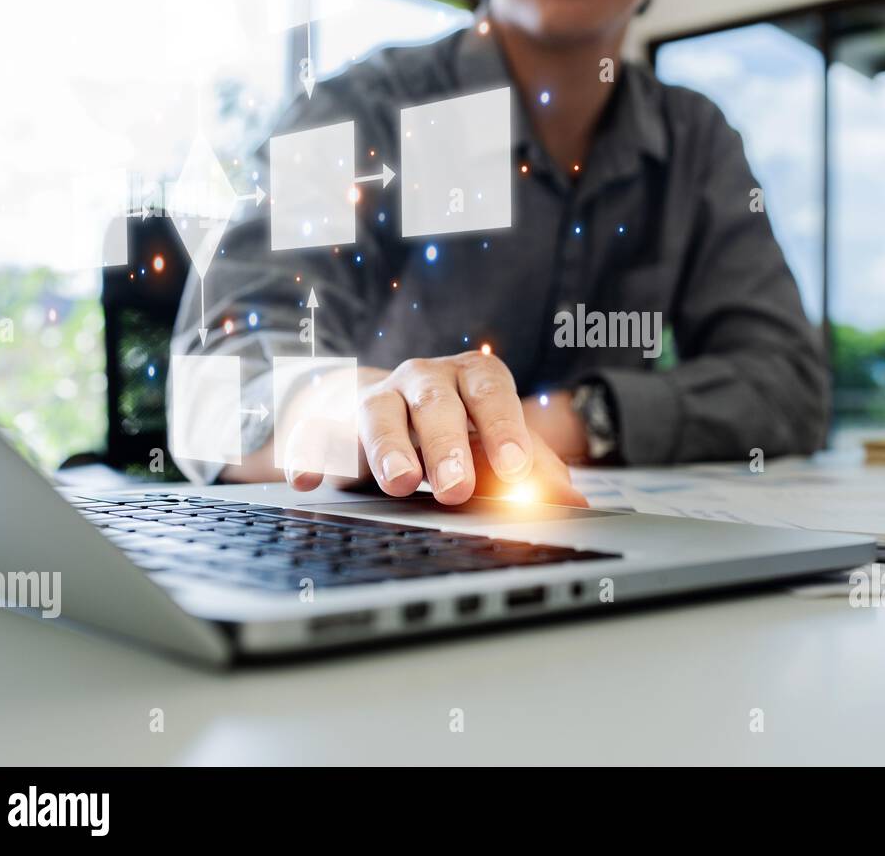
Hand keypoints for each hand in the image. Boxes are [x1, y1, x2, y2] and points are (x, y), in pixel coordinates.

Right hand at [281, 353, 585, 506]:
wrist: (386, 403)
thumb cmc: (456, 426)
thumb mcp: (495, 443)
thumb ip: (534, 470)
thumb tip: (576, 506)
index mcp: (470, 378)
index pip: (492, 391)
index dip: (505, 426)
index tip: (516, 467)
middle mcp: (422, 379)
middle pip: (434, 400)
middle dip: (446, 443)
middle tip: (456, 488)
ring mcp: (374, 394)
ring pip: (377, 409)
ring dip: (387, 445)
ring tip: (399, 482)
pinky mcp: (329, 416)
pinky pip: (315, 428)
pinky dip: (309, 451)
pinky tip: (307, 479)